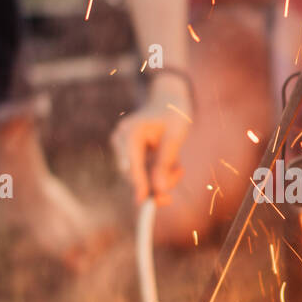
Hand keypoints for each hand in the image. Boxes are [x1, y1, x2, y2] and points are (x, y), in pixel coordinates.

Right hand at [111, 74, 192, 204]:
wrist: (169, 100)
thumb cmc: (174, 114)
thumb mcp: (175, 137)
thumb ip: (166, 162)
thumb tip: (160, 190)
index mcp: (130, 131)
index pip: (132, 163)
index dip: (138, 183)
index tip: (144, 202)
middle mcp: (122, 141)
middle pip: (132, 174)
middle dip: (154, 185)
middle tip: (170, 198)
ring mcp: (124, 149)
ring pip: (139, 176)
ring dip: (160, 179)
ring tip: (179, 169)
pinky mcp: (131, 156)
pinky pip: (144, 173)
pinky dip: (159, 174)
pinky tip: (174, 166)